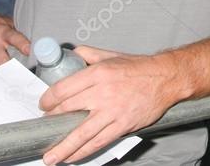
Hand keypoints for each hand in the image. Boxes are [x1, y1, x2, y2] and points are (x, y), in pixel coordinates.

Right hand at [0, 10, 29, 76]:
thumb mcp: (6, 23)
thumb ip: (16, 35)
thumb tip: (33, 46)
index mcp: (2, 31)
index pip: (15, 38)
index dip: (23, 45)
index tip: (30, 52)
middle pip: (3, 62)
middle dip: (12, 72)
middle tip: (20, 81)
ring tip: (7, 87)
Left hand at [39, 46, 180, 164]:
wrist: (165, 78)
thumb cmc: (138, 67)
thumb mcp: (110, 55)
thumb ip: (87, 54)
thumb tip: (69, 55)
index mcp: (97, 73)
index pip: (63, 89)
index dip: (48, 100)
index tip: (44, 106)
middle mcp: (102, 92)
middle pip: (67, 111)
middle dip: (51, 122)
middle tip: (44, 127)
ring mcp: (112, 111)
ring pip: (81, 134)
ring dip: (63, 147)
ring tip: (50, 157)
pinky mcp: (122, 125)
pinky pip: (98, 142)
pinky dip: (83, 151)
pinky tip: (72, 157)